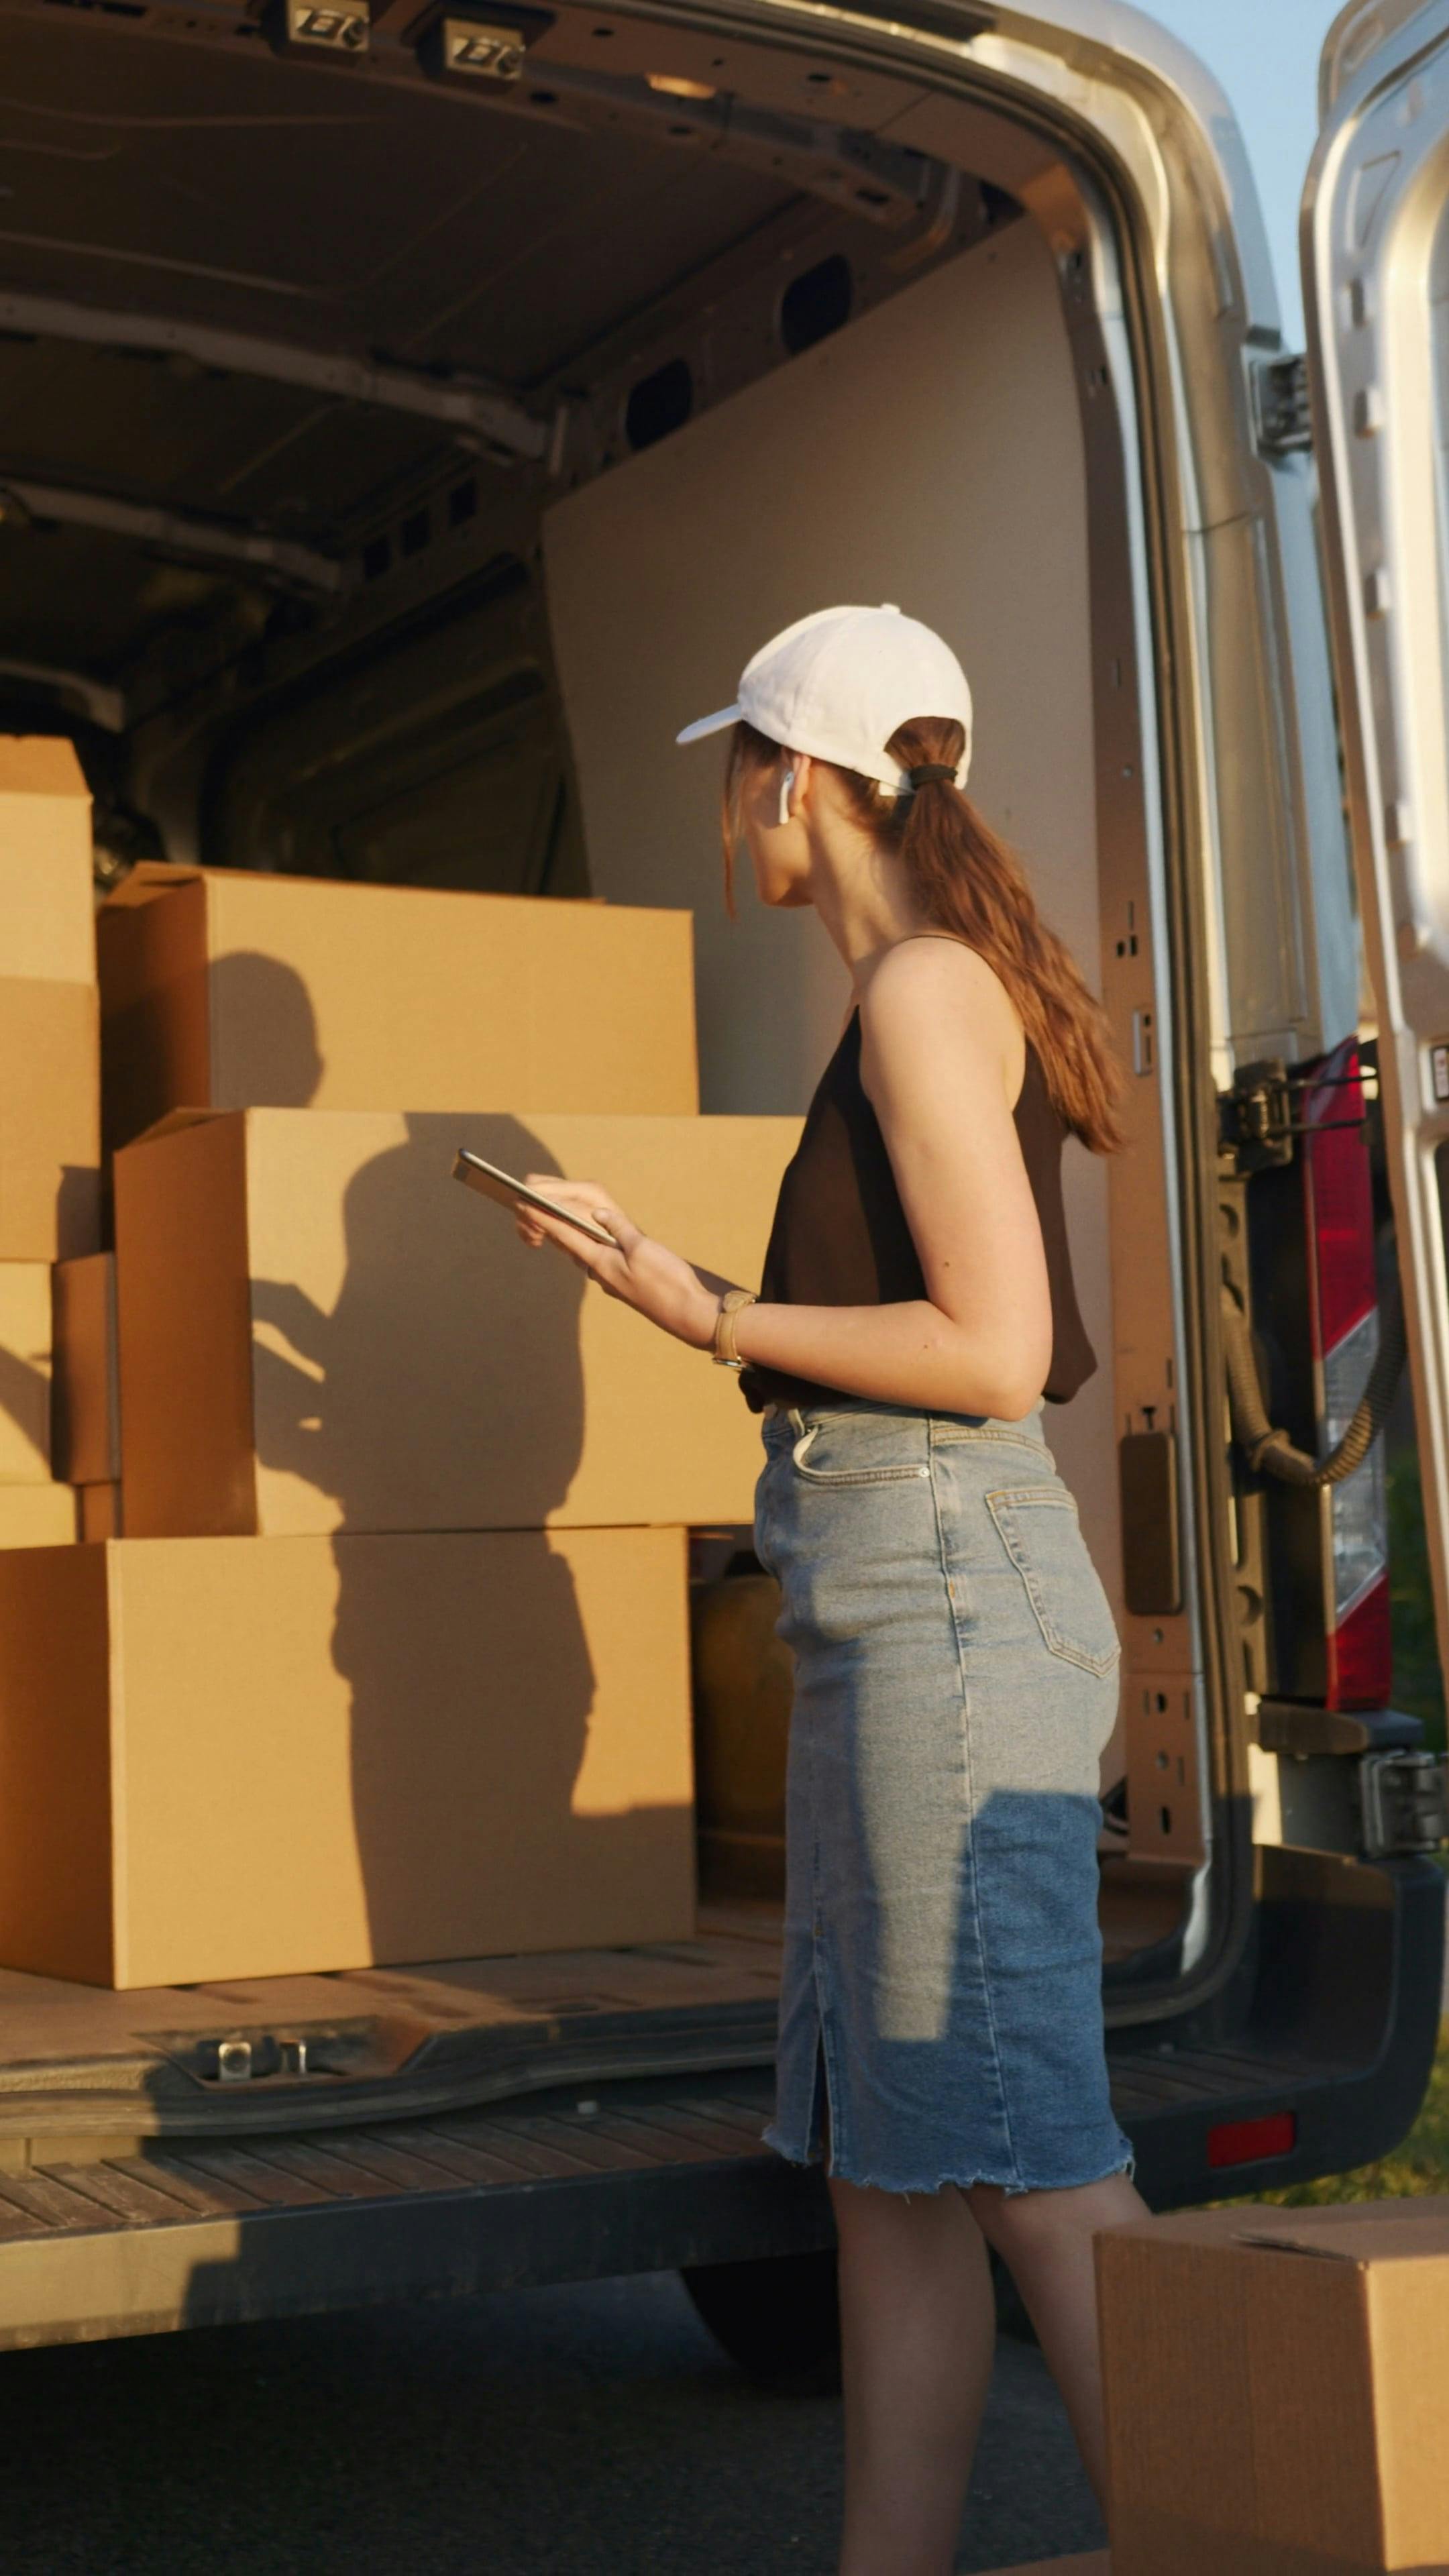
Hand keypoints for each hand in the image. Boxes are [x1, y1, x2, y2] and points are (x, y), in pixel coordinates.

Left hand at [513, 1177, 719, 1350]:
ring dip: (560, 1235)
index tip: (522, 1204)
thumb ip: (620, 1230)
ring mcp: (610, 1276)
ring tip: (543, 1221)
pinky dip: (581, 1244)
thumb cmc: (668, 1283)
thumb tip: (599, 1213)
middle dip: (544, 1225)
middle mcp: (600, 1270)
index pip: (565, 1234)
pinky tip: (579, 1238)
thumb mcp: (643, 1250)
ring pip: (578, 1251)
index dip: (543, 1217)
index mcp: (601, 1261)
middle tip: (525, 1209)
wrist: (688, 1312)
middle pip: (566, 1242)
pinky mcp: (622, 1279)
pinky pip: (594, 1258)